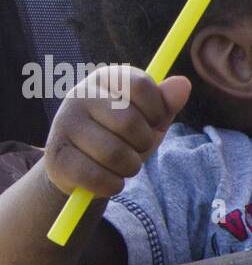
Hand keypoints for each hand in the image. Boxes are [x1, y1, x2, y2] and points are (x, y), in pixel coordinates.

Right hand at [45, 66, 191, 198]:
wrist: (80, 168)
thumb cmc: (121, 137)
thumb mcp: (148, 120)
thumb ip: (165, 104)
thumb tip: (183, 84)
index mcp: (106, 78)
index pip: (141, 86)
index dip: (156, 112)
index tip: (152, 123)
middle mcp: (80, 94)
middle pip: (129, 122)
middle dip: (143, 144)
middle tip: (136, 149)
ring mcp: (64, 124)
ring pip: (114, 153)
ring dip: (129, 168)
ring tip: (123, 166)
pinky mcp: (55, 156)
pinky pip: (96, 176)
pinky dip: (112, 185)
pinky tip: (109, 181)